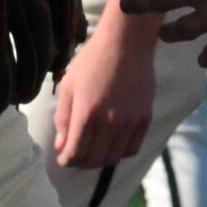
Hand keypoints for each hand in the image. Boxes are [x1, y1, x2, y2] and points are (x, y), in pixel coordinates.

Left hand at [52, 15, 156, 167]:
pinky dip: (120, 153)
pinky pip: (133, 148)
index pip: (76, 152)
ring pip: (114, 157)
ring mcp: (130, 121)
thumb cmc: (92, 60)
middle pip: (95, 159)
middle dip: (81, 163)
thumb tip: (61, 146)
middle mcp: (110, 121)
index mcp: (87, 112)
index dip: (67, 161)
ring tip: (93, 154)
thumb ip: (63, 118)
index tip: (64, 160)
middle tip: (76, 158)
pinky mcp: (145, 118)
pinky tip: (112, 146)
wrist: (125, 43)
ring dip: (100, 161)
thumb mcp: (69, 85)